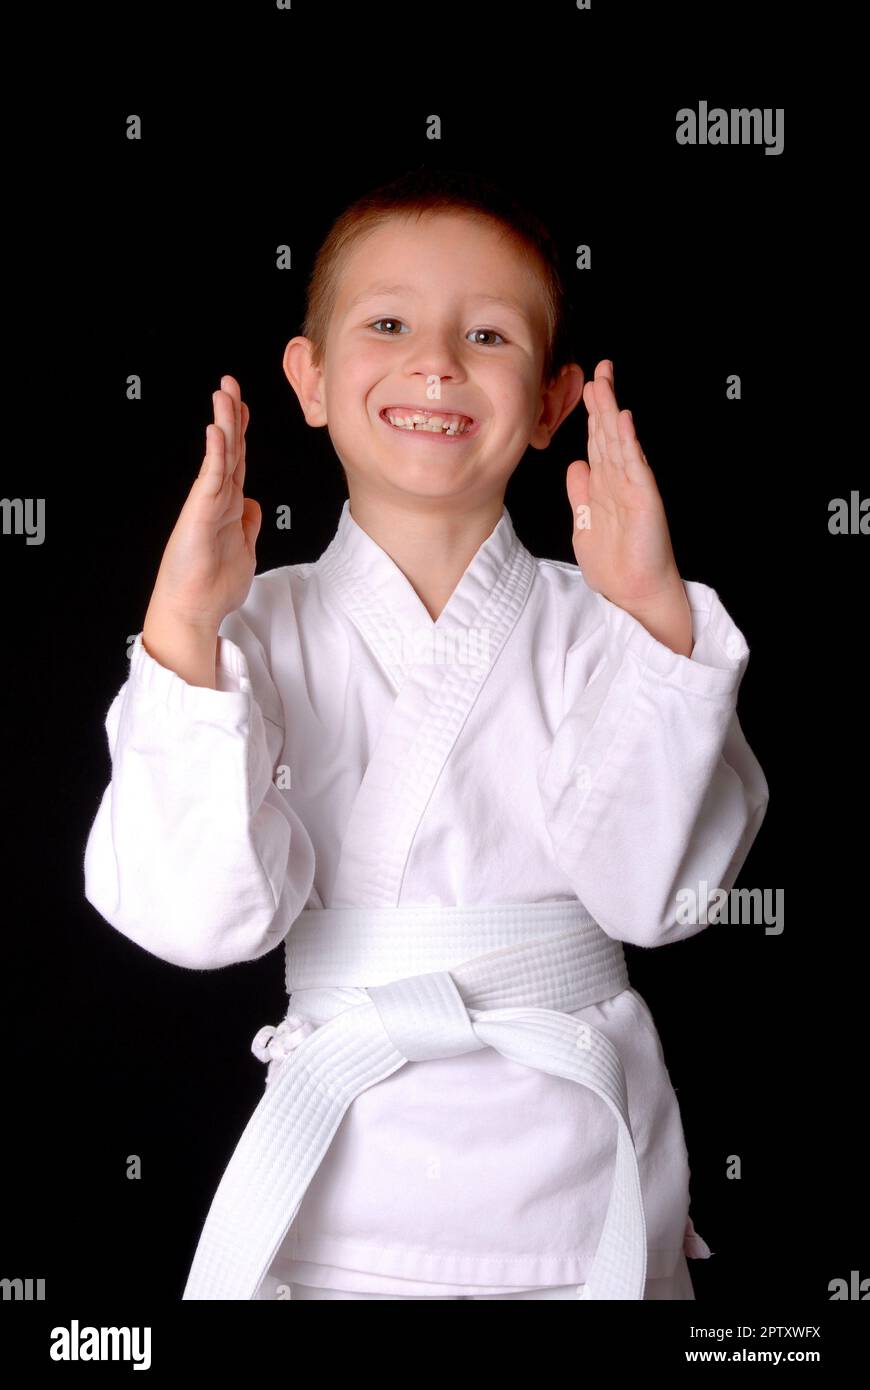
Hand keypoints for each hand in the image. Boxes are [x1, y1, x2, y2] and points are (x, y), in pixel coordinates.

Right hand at [145, 375, 261, 631]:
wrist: (194, 610)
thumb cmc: (214, 586)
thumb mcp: (245, 550)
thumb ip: (248, 525)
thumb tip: (253, 504)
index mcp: (229, 506)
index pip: (238, 461)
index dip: (242, 433)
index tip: (243, 406)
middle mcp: (218, 500)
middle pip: (229, 450)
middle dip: (231, 416)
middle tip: (230, 384)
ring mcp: (208, 505)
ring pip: (220, 457)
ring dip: (223, 424)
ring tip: (224, 393)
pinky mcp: (201, 515)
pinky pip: (211, 479)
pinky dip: (215, 454)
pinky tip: (218, 431)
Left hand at [566, 360, 682, 611]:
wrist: (632, 592)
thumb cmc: (614, 564)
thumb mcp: (583, 525)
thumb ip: (580, 494)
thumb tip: (575, 465)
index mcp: (604, 486)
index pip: (597, 442)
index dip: (592, 414)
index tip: (587, 386)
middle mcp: (619, 482)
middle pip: (608, 434)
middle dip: (603, 402)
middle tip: (599, 370)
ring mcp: (633, 487)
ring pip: (619, 442)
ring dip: (611, 412)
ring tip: (605, 384)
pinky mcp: (643, 499)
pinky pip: (634, 465)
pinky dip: (627, 442)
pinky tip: (622, 421)